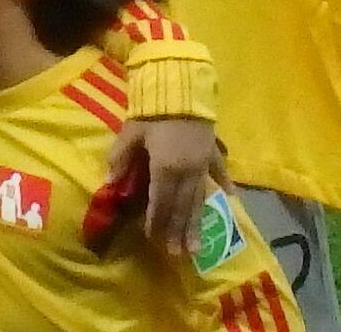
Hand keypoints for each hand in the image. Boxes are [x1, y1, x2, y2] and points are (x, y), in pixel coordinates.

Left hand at [105, 116, 226, 253]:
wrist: (181, 85)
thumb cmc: (153, 111)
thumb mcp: (131, 133)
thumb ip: (120, 159)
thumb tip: (109, 184)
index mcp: (165, 169)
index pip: (160, 203)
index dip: (156, 222)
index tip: (154, 241)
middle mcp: (186, 172)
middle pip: (181, 207)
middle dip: (178, 231)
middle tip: (179, 254)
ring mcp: (202, 162)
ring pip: (199, 198)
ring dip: (197, 221)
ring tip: (197, 245)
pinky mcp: (212, 149)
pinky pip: (220, 170)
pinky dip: (225, 184)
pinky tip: (231, 199)